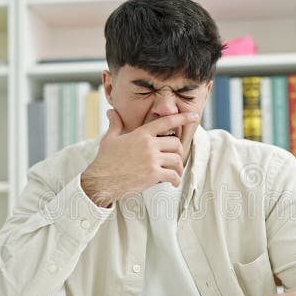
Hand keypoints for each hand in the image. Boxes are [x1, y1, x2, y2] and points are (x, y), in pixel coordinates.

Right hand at [81, 109, 198, 207]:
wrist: (101, 180)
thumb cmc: (105, 160)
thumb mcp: (110, 138)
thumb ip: (116, 124)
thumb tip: (111, 112)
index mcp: (141, 134)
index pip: (166, 122)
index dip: (182, 117)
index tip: (194, 116)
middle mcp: (149, 145)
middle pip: (176, 143)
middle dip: (178, 152)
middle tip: (175, 159)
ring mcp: (152, 160)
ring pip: (177, 159)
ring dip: (179, 167)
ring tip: (175, 173)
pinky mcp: (153, 175)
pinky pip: (173, 175)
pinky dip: (176, 180)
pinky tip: (173, 182)